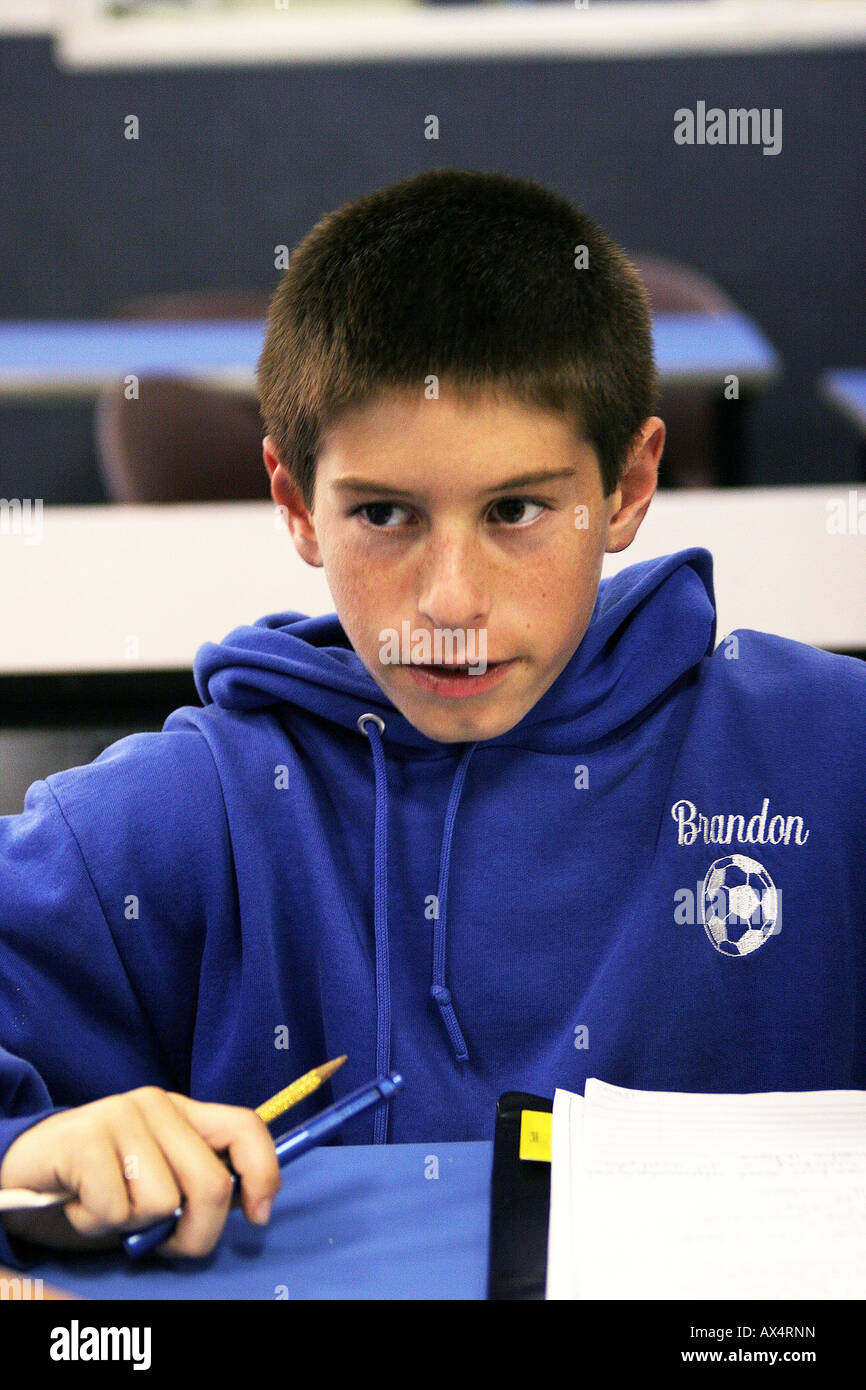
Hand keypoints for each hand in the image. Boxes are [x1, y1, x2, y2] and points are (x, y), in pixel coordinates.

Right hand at [0, 1086, 280, 1257]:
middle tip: (165, 1244)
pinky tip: (80, 1204)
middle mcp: (156, 1105)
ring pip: (162, 1201)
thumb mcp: (157, 1179)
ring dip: (134, 1225)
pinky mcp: (84, 1138)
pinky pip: (115, 1209)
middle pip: (211, 1182)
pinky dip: (96, 1224)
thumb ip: (196, 1183)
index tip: (258, 1216)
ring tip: (108, 1208)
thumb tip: (248, 1207)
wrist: (23, 1169)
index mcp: (183, 1113)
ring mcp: (119, 1115)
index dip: (264, 1173)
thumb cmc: (98, 1184)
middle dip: (196, 1233)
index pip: (245, 1127)